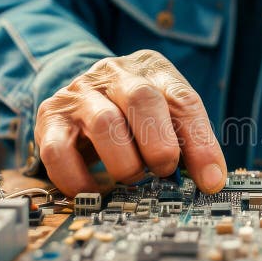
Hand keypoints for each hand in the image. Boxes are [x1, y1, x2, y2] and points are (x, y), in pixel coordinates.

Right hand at [35, 50, 226, 195]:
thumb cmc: (134, 112)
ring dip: (124, 163)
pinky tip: (96, 190)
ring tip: (132, 177)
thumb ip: (189, 143)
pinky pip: (58, 152)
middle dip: (160, 145)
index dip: (201, 144)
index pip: (183, 100)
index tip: (211, 180)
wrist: (83, 92)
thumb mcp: (167, 116)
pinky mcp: (50, 118)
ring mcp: (80, 93)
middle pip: (142, 99)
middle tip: (164, 171)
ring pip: (104, 124)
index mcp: (153, 70)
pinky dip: (79, 180)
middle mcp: (115, 74)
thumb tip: (211, 181)